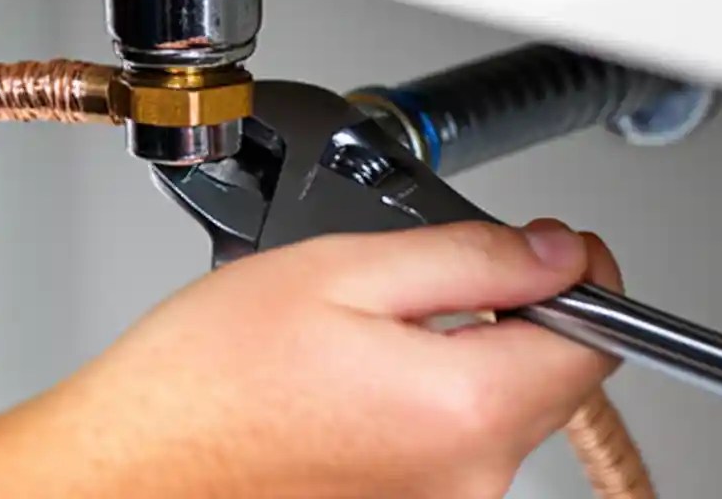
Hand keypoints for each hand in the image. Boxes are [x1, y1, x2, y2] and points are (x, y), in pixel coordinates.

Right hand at [0, 220, 620, 498]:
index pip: (594, 337)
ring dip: (455, 361)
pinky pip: (444, 452)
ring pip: (494, 414)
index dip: (576, 274)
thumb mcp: (336, 269)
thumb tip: (553, 252)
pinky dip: (416, 408)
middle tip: (413, 279)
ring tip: (352, 337)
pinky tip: (339, 386)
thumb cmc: (201, 377)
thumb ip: (466, 256)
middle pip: (546, 378)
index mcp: (464, 407)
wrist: (127, 468)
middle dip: (507, 315)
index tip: (545, 245)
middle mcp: (469, 482)